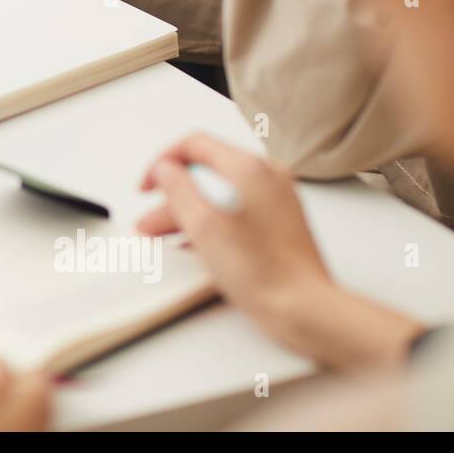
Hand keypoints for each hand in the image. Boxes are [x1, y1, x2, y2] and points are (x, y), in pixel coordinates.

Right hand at [138, 134, 422, 368]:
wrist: (305, 308)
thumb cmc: (262, 271)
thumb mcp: (203, 225)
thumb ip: (178, 189)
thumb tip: (164, 169)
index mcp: (249, 168)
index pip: (194, 144)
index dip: (162, 163)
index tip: (148, 187)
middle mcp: (267, 176)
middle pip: (206, 172)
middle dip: (172, 195)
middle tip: (150, 220)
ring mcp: (277, 199)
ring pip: (220, 193)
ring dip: (188, 211)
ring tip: (163, 238)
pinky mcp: (280, 222)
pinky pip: (237, 210)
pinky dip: (212, 221)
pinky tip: (195, 245)